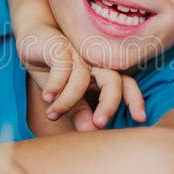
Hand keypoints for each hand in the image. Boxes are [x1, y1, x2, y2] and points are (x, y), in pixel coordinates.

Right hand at [17, 25, 145, 128]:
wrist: (33, 41)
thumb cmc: (55, 71)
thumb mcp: (68, 96)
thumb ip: (80, 112)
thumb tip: (90, 132)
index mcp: (104, 75)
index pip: (126, 85)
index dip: (135, 100)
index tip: (140, 118)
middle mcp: (95, 64)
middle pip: (113, 81)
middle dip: (109, 104)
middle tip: (99, 123)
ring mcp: (78, 54)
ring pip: (83, 78)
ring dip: (67, 100)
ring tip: (52, 114)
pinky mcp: (59, 48)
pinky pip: (62, 67)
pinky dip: (55, 85)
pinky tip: (46, 97)